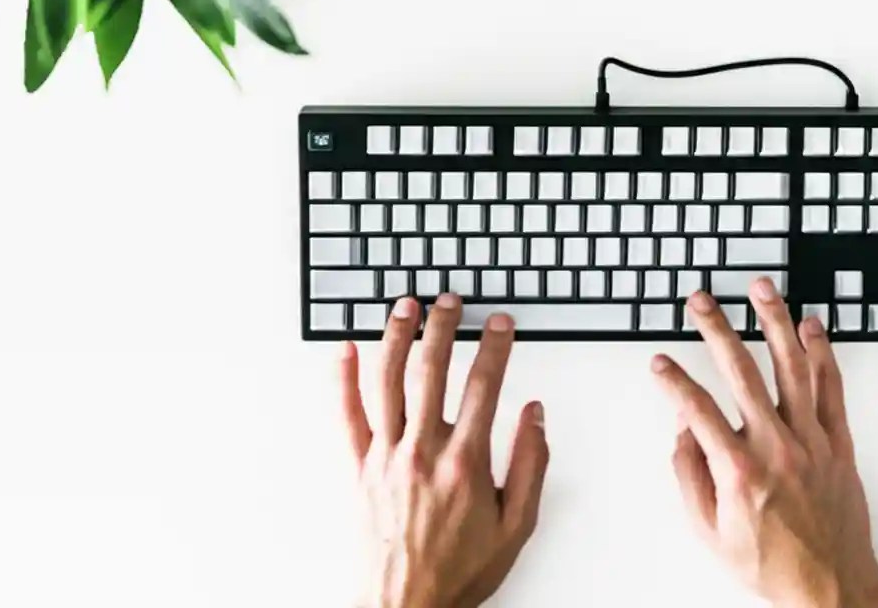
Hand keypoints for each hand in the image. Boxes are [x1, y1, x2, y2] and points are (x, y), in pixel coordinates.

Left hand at [338, 294, 548, 607]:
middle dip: (443, 328)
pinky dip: (342, 380)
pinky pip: (347, 416)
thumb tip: (535, 416)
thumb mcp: (517, 525)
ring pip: (388, 382)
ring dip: (396, 338)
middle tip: (450, 302)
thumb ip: (531, 465)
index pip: (484, 386)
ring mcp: (386, 457)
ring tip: (404, 308)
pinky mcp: (359, 469)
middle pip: (432, 371)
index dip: (495, 347)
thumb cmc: (459, 570)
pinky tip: (343, 351)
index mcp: (465, 462)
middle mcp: (423, 450)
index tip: (500, 324)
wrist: (406, 606)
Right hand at [654, 279, 877, 607]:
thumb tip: (683, 434)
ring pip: (792, 366)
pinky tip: (811, 326)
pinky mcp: (838, 443)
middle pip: (742, 371)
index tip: (661, 363)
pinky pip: (831, 387)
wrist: (832, 587)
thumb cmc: (774, 565)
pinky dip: (822, 352)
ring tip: (761, 290)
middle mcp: (777, 447)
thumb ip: (690, 478)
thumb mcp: (710, 534)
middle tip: (701, 301)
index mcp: (740, 470)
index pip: (697, 407)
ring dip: (774, 321)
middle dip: (716, 328)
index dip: (673, 380)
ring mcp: (812, 441)